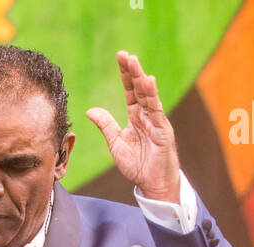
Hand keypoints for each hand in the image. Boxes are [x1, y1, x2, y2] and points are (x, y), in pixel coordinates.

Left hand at [86, 51, 180, 201]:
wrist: (152, 185)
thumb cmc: (138, 166)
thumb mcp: (116, 143)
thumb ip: (106, 125)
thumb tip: (90, 110)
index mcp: (136, 116)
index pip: (130, 90)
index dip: (125, 74)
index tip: (120, 57)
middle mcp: (147, 115)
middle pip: (139, 88)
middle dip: (132, 70)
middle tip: (124, 54)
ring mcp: (155, 121)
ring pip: (148, 95)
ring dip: (140, 77)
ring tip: (133, 61)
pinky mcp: (162, 130)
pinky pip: (156, 109)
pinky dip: (153, 95)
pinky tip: (148, 81)